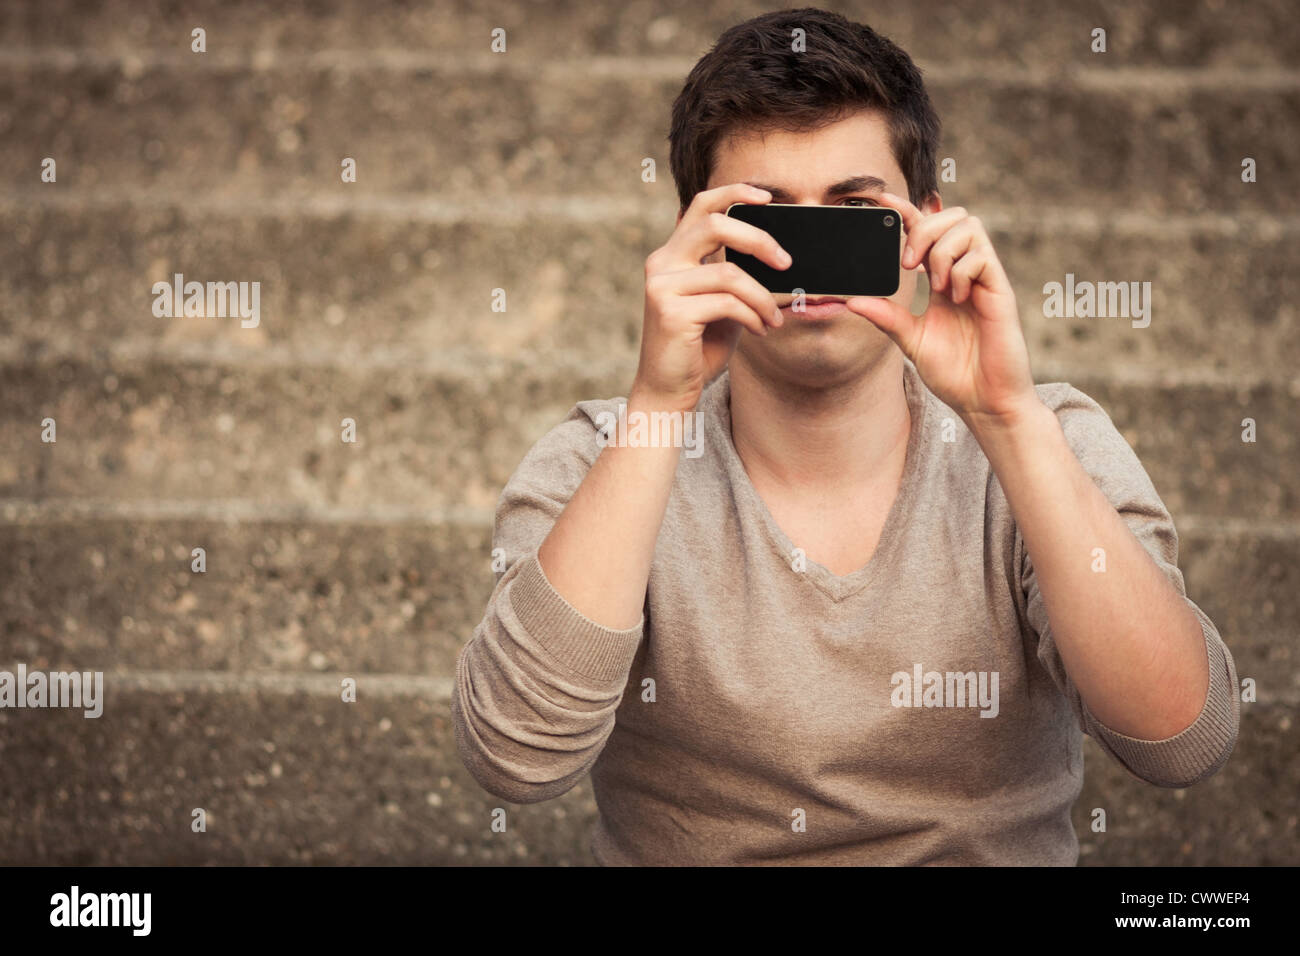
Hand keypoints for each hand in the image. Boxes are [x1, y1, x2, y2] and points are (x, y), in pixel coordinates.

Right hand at [633, 183, 788, 412]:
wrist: (668, 390)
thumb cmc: (699, 347)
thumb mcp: (724, 304)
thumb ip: (738, 276)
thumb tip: (783, 259)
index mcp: (673, 255)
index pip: (700, 206)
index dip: (733, 193)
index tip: (767, 197)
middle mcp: (662, 263)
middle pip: (715, 225)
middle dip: (759, 240)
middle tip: (786, 263)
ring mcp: (662, 287)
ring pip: (729, 273)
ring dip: (763, 297)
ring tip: (775, 318)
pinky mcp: (671, 314)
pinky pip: (728, 304)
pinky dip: (753, 316)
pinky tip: (760, 331)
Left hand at [845, 192, 1037, 427]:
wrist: (984, 401)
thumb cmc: (954, 372)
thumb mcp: (910, 340)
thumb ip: (886, 317)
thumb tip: (851, 300)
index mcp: (944, 278)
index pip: (927, 231)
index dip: (907, 210)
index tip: (881, 201)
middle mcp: (966, 272)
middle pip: (952, 216)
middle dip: (924, 229)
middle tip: (907, 263)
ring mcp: (985, 279)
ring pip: (968, 227)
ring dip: (941, 250)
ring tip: (935, 286)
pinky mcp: (1001, 291)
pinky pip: (981, 257)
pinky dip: (960, 270)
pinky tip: (954, 296)